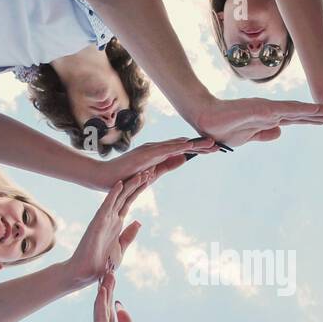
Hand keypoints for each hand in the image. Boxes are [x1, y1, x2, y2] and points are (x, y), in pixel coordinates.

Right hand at [66, 173, 151, 283]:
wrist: (85, 272)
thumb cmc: (101, 263)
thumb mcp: (120, 248)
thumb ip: (129, 235)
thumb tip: (138, 222)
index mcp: (116, 223)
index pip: (129, 202)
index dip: (138, 190)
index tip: (149, 178)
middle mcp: (110, 218)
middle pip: (125, 196)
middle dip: (137, 184)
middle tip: (148, 170)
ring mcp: (104, 219)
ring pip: (118, 198)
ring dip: (129, 185)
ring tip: (140, 173)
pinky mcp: (98, 222)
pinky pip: (107, 205)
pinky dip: (113, 194)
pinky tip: (120, 183)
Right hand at [91, 272, 146, 321]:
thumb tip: (121, 307)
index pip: (108, 306)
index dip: (110, 289)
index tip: (111, 272)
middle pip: (103, 303)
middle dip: (106, 285)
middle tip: (107, 265)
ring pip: (101, 307)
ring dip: (104, 290)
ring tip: (106, 272)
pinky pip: (101, 317)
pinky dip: (101, 303)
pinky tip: (103, 290)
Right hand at [98, 136, 218, 187]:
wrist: (105, 177)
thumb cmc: (127, 176)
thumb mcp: (153, 172)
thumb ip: (167, 165)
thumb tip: (184, 159)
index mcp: (159, 154)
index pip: (182, 150)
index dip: (198, 150)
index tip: (213, 150)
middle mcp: (156, 149)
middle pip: (182, 146)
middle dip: (199, 146)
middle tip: (217, 145)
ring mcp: (149, 150)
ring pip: (175, 146)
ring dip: (192, 145)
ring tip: (207, 144)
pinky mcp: (143, 155)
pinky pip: (162, 150)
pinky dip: (175, 147)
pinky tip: (186, 145)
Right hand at [192, 97, 322, 147]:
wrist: (205, 118)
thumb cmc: (223, 127)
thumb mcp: (248, 136)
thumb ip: (263, 133)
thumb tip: (279, 133)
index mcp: (269, 119)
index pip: (296, 119)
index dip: (313, 119)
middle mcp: (272, 112)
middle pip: (301, 113)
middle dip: (321, 114)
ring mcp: (267, 109)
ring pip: (296, 110)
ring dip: (315, 111)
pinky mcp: (260, 109)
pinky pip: (282, 110)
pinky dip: (298, 110)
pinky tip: (311, 111)